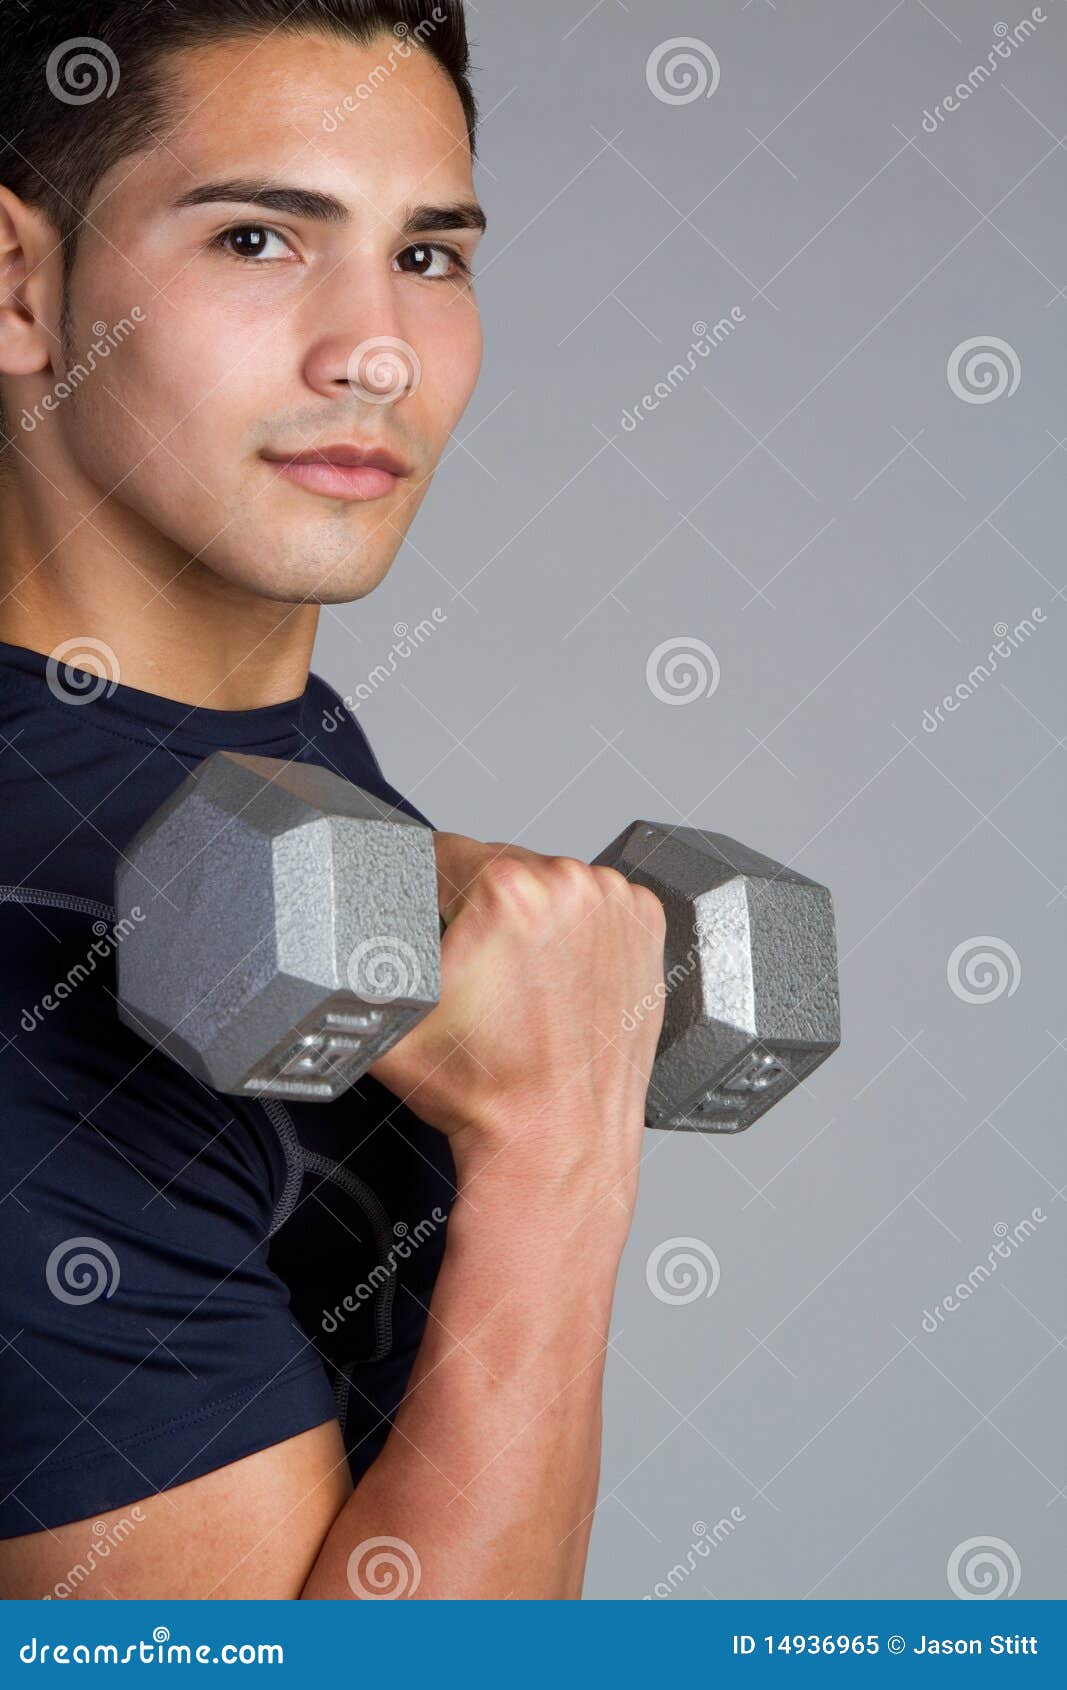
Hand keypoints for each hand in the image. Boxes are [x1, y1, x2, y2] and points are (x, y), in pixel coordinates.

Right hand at [368, 833, 666, 1202]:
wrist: (555, 1138)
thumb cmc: (482, 1087)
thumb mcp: (384, 1014)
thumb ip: (352, 950)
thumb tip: (335, 914)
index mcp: (508, 889)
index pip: (442, 852)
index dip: (423, 891)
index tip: (432, 930)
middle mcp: (571, 885)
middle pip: (497, 865)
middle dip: (477, 907)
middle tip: (474, 970)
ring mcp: (616, 904)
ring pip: (547, 883)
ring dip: (528, 915)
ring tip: (518, 979)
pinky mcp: (646, 925)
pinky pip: (591, 904)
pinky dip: (575, 928)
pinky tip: (557, 974)